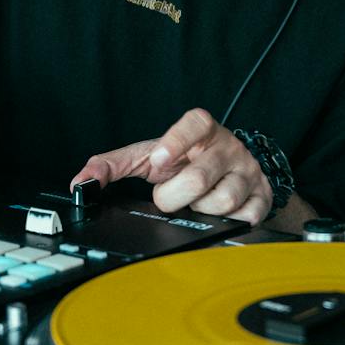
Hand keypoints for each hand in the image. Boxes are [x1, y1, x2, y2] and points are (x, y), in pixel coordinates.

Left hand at [74, 108, 271, 223]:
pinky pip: (245, 216)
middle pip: (198, 178)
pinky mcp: (263, 195)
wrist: (228, 170)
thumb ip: (112, 165)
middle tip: (171, 195)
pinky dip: (226, 221)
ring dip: (199, 210)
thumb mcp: (147, 156)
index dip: (176, 140)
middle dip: (174, 196)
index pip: (195, 123)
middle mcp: (228, 146)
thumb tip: (80, 182)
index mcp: (201, 129)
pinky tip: (217, 211)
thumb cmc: (183, 161)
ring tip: (195, 202)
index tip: (159, 160)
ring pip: (222, 201)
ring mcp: (248, 170)